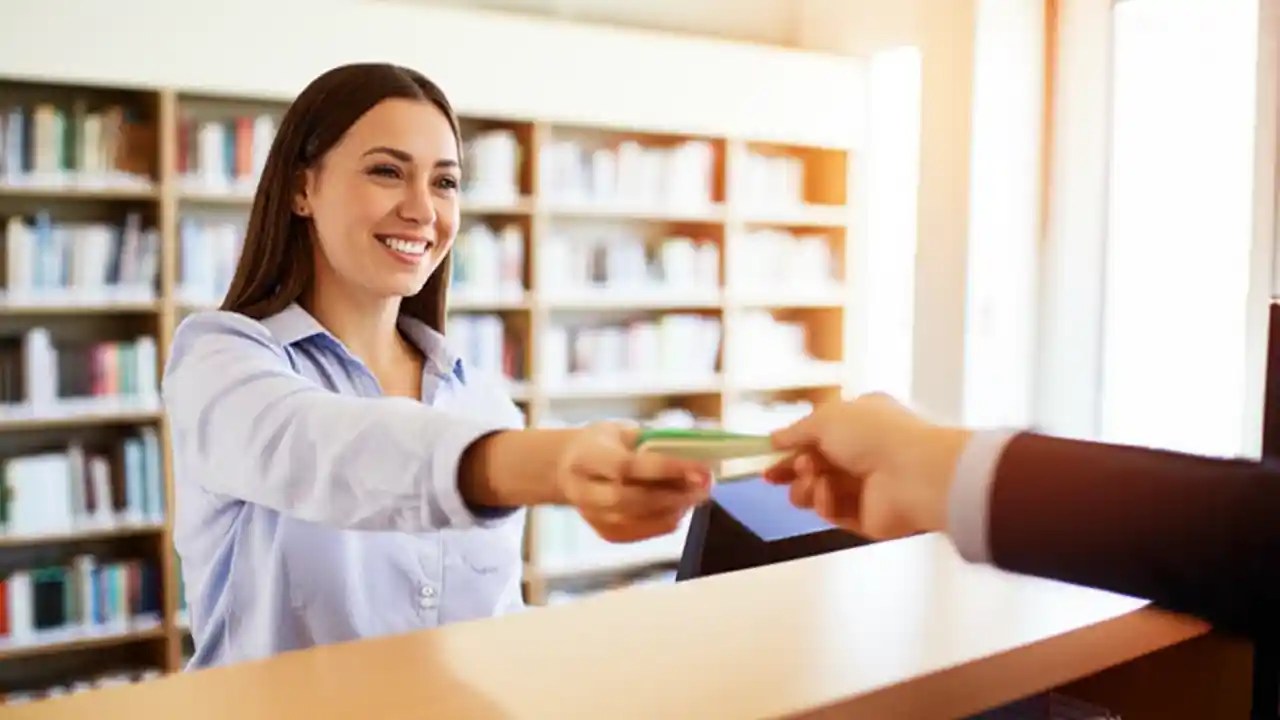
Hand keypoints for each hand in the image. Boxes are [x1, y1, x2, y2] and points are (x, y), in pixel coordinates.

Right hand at [556, 422, 712, 542]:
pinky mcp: (603, 532)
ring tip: (696, 495)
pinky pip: (639, 533)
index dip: (665, 469)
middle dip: (672, 495)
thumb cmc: (603, 444)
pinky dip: (664, 522)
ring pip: (635, 521)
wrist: (568, 468)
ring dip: (673, 510)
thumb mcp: (622, 431)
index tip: (701, 467)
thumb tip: (696, 454)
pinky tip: (679, 507)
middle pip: (628, 500)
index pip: (626, 467)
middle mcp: (583, 490)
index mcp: (586, 457)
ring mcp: (591, 516)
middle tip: (705, 486)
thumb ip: (653, 443)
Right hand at [763, 393, 971, 539]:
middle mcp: (862, 453)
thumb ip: (795, 431)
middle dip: (793, 470)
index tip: (767, 458)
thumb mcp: (825, 418)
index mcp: (858, 422)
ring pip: (816, 492)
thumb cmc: (875, 434)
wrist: (915, 473)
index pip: (815, 437)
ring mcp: (864, 487)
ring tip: (814, 479)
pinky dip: (825, 503)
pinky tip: (829, 493)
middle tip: (788, 471)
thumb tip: (774, 439)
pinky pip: (831, 513)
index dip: (788, 448)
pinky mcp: (865, 517)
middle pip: (811, 468)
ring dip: (807, 486)